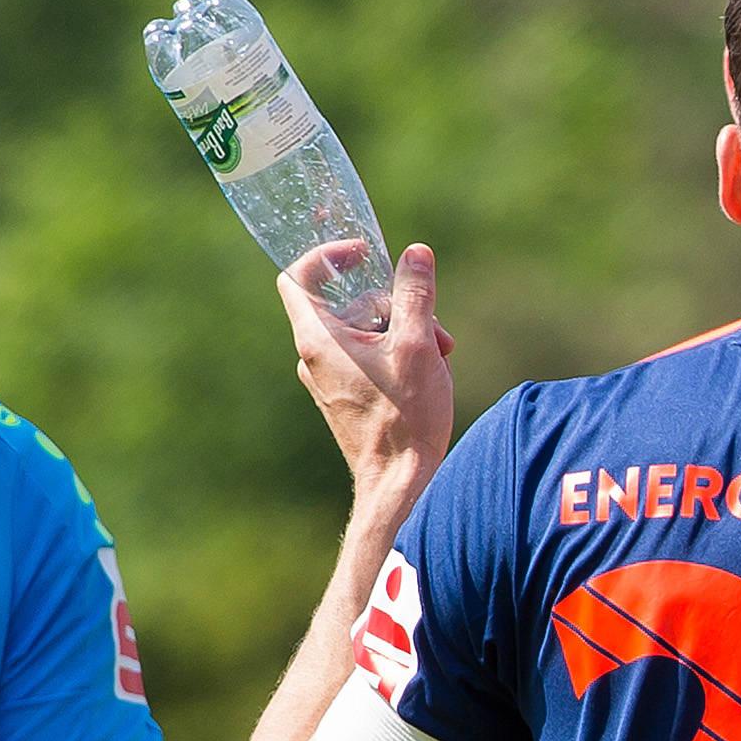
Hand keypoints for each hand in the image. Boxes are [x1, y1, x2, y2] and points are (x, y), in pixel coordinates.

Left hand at [277, 240, 453, 504]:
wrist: (400, 486)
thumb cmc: (405, 419)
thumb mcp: (417, 345)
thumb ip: (415, 294)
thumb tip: (416, 255)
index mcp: (319, 339)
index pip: (299, 277)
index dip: (327, 256)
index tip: (362, 255)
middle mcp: (315, 358)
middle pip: (351, 306)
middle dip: (397, 307)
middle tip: (436, 330)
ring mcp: (329, 382)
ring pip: (365, 334)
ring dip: (405, 334)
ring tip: (441, 357)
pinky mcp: (346, 400)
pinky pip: (368, 361)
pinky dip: (397, 358)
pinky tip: (429, 376)